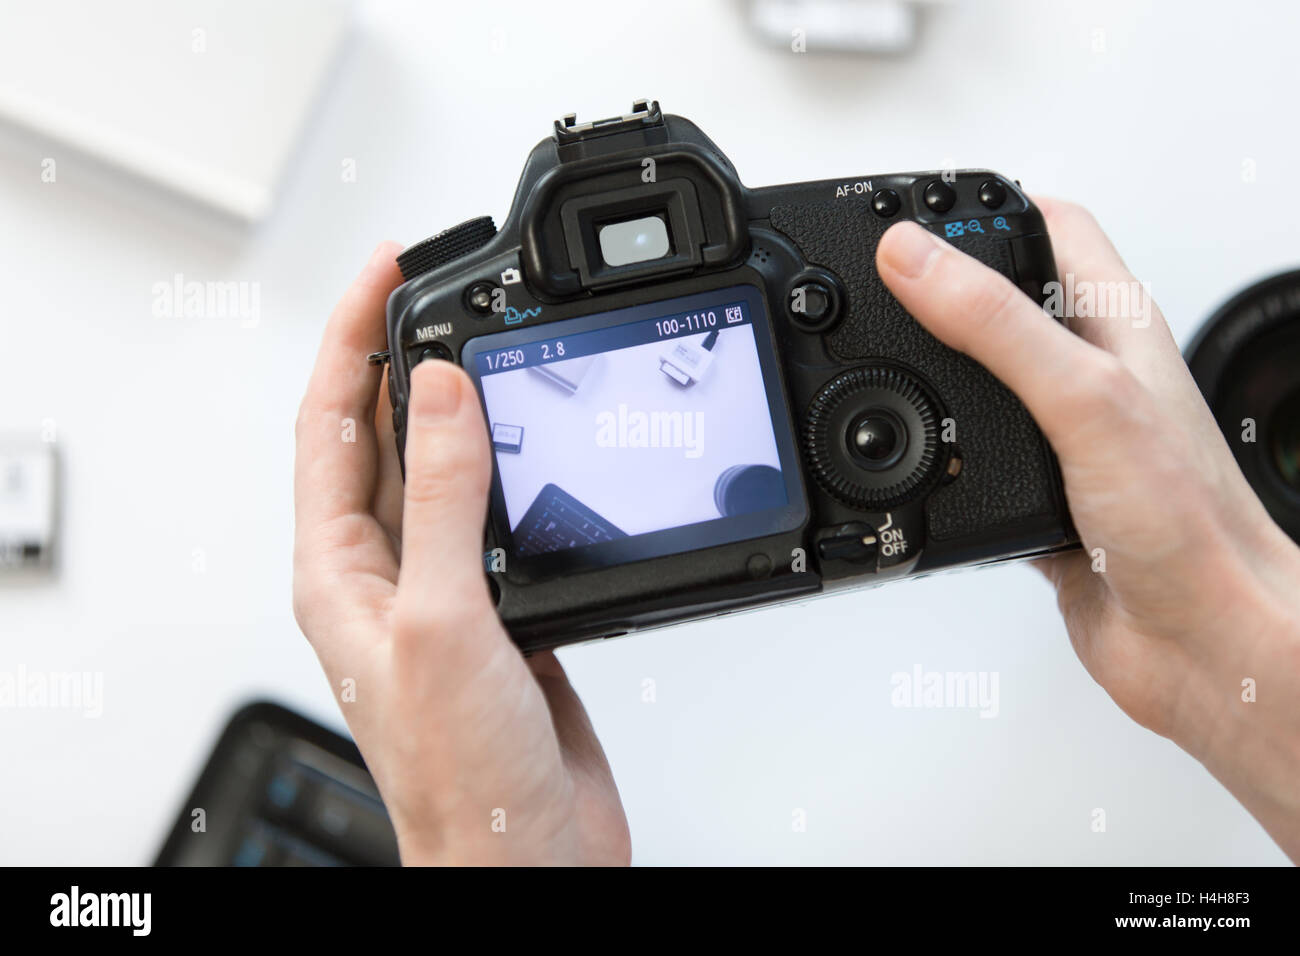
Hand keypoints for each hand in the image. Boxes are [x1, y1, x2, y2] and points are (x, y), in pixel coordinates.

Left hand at [292, 243, 629, 864]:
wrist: (527, 856)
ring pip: (444, 468)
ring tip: (489, 340)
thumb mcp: (443, 621)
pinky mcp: (500, 607)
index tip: (387, 270)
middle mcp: (385, 574)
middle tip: (438, 286)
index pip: (330, 424)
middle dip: (403, 354)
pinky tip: (536, 442)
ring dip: (461, 403)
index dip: (352, 338)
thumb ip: (445, 502)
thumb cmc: (461, 778)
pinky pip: (495, 511)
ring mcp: (444, 589)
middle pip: (382, 434)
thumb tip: (443, 391)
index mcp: (341, 572)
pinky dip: (514, 463)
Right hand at [877, 205, 1299, 860]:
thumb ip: (995, 323)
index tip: (918, 211)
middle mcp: (1089, 376)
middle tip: (885, 279)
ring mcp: (1063, 438)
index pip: (1054, 227)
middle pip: (1006, 302)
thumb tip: (914, 257)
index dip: (985, 208)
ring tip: (886, 358)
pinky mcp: (1038, 500)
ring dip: (934, 376)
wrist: (1201, 642)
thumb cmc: (1187, 522)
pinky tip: (916, 462)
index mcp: (1114, 326)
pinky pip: (975, 462)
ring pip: (983, 385)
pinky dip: (939, 458)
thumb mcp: (1082, 397)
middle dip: (942, 287)